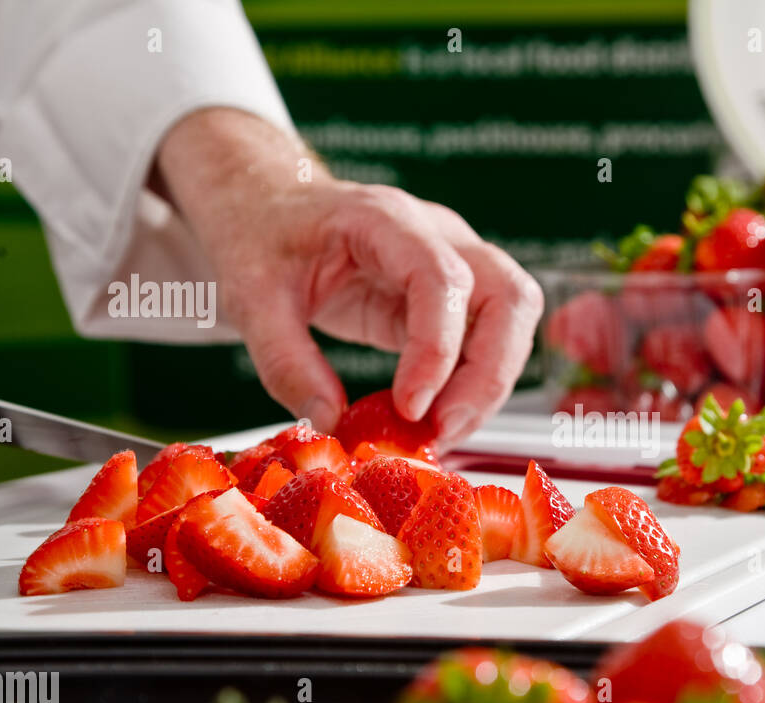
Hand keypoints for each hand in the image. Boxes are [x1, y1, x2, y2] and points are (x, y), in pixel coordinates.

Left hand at [154, 108, 542, 444]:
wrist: (268, 206)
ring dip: (489, 386)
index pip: (443, 278)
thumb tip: (330, 423)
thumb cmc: (260, 235)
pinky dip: (473, 387)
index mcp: (385, 219)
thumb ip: (285, 361)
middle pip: (509, 297)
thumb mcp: (249, 297)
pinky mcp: (454, 300)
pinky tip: (432, 421)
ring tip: (436, 434)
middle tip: (440, 431)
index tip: (409, 407)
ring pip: (514, 322)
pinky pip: (490, 342)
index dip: (438, 348)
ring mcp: (457, 263)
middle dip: (487, 375)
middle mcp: (439, 234)